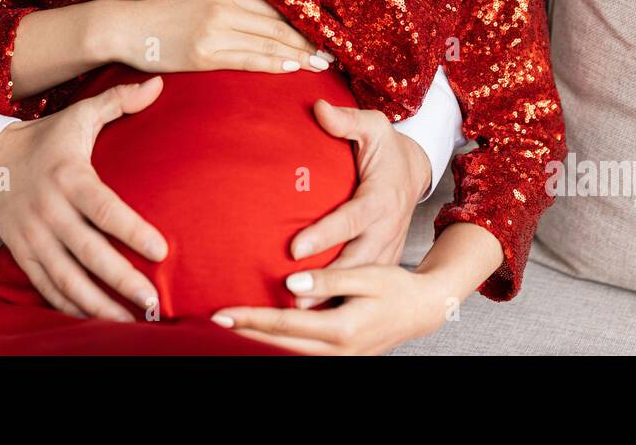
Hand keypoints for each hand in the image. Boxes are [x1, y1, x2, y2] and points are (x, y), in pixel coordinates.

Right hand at [0, 77, 168, 321]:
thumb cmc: (48, 139)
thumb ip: (119, 101)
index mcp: (70, 178)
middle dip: (121, 280)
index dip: (133, 231)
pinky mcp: (21, 253)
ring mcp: (32, 236)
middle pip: (88, 253)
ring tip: (130, 322)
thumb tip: (159, 83)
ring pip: (66, 279)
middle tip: (153, 302)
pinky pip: (46, 286)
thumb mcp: (81, 114)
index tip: (162, 251)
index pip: (106, 210)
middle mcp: (50, 211)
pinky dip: (69, 306)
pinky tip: (96, 320)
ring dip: (98, 304)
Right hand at [109, 0, 335, 74]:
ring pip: (267, 43)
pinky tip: (291, 68)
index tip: (322, 28)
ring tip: (321, 63)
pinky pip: (247, 60)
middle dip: (308, 39)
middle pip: (277, 24)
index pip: (273, 5)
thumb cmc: (157, 7)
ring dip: (299, 54)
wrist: (122, 24)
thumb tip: (259, 8)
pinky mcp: (203, 55)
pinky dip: (273, 63)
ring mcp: (214, 31)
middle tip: (332, 51)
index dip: (301, 19)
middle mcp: (222, 7)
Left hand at [210, 264, 444, 354]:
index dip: (251, 319)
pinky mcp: (342, 360)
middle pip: (280, 347)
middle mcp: (340, 353)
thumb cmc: (396, 287)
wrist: (422, 309)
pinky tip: (261, 337)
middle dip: (245, 335)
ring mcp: (342, 361)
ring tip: (230, 330)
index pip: (285, 325)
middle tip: (213, 323)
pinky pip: (303, 357)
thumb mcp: (367, 274)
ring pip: (290, 357)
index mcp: (342, 329)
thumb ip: (329, 279)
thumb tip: (291, 285)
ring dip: (259, 344)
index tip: (222, 312)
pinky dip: (280, 348)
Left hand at [289, 99, 430, 307]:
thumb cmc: (388, 148)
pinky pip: (363, 287)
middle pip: (357, 261)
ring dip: (332, 298)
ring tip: (297, 316)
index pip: (351, 218)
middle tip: (294, 298)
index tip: (295, 248)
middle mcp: (387, 228)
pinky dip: (342, 301)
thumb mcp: (374, 126)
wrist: (416, 172)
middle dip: (327, 282)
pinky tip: (313, 317)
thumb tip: (319, 108)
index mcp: (381, 197)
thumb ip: (347, 120)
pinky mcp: (384, 261)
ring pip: (361, 281)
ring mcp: (388, 248)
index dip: (325, 234)